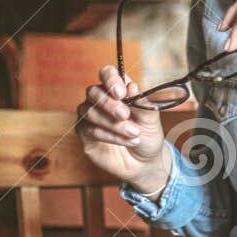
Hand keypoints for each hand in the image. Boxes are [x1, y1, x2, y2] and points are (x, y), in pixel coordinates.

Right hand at [76, 65, 170, 195]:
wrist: (144, 162)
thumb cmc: (148, 135)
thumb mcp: (151, 119)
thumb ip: (141, 103)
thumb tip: (132, 86)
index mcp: (118, 90)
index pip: (107, 73)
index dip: (110, 79)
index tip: (121, 92)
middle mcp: (101, 100)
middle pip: (94, 92)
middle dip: (109, 104)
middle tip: (125, 115)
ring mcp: (91, 116)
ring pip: (90, 112)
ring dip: (113, 124)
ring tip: (134, 134)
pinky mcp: (85, 134)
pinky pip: (90, 130)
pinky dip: (110, 136)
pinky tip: (126, 141)